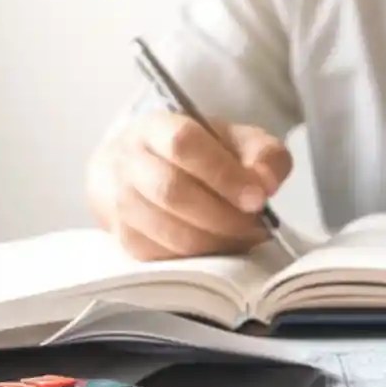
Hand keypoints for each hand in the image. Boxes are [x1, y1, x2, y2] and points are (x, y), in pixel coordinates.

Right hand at [85, 111, 292, 259]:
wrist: (148, 168)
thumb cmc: (200, 155)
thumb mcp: (237, 141)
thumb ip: (263, 154)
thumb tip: (266, 184)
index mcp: (156, 127)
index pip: (184, 144)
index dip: (224, 174)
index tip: (258, 198)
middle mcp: (128, 161)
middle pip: (172, 192)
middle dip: (223, 216)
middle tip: (256, 226)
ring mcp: (119, 202)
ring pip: (167, 230)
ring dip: (215, 241)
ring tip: (244, 238)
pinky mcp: (123, 239)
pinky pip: (162, 256)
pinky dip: (199, 259)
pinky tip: (221, 248)